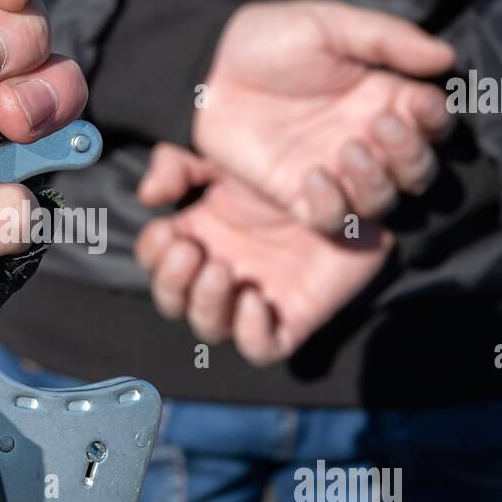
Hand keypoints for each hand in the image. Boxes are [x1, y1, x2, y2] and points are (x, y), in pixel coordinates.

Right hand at [136, 143, 392, 364]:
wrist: (353, 175)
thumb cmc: (286, 164)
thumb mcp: (223, 152)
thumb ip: (179, 165)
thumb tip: (148, 199)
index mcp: (201, 236)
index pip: (157, 260)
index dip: (154, 252)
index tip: (167, 230)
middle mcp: (222, 274)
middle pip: (175, 302)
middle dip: (172, 282)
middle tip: (191, 251)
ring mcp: (255, 299)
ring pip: (211, 329)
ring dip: (204, 304)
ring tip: (220, 270)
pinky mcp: (296, 317)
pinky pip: (264, 348)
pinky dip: (251, 333)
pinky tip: (252, 300)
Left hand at [191, 0, 453, 232]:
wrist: (209, 69)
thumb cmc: (270, 40)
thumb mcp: (330, 26)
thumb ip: (387, 38)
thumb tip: (445, 57)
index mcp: (385, 97)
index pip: (433, 122)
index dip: (436, 119)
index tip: (420, 103)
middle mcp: (367, 140)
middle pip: (418, 170)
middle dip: (410, 155)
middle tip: (380, 126)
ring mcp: (335, 171)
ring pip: (383, 201)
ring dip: (377, 182)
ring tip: (348, 150)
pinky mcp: (298, 195)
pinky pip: (332, 221)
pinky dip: (333, 207)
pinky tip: (313, 176)